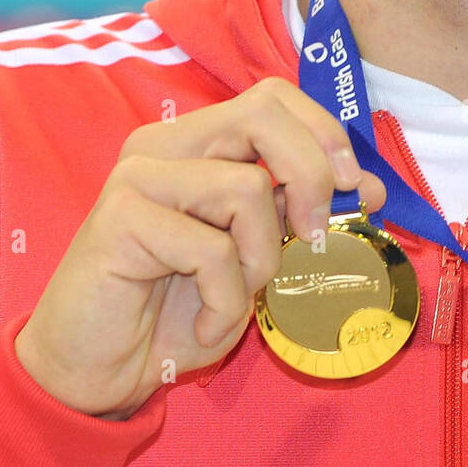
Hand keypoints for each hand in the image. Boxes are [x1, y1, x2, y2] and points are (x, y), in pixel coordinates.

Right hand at [13, 78, 385, 418]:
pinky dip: (225, 299)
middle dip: (311, 173)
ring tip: (235, 296)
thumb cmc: (176, 310)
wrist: (97, 369)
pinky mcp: (120, 216)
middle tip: (313, 234)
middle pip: (263, 114)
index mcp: (198, 142)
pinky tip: (205, 323)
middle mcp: (165, 144)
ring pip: (247, 187)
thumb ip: (301, 214)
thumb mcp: (256, 256)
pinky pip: (212, 249)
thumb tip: (370, 187)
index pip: (273, 97)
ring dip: (262, 258)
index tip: (355, 187)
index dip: (324, 132)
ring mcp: (138, 175)